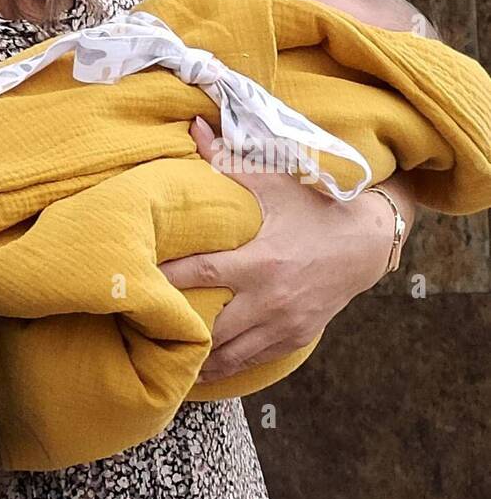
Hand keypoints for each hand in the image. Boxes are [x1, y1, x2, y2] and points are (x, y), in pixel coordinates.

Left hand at [157, 117, 392, 383]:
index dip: (166, 278)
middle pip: (209, 326)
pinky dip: (222, 367)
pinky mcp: (293, 339)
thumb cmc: (313, 208)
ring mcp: (283, 325)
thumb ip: (227, 160)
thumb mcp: (273, 183)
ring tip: (159, 359)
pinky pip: (251, 361)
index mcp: (261, 260)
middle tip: (137, 328)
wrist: (366, 244)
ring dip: (195, 359)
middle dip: (174, 330)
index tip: (133, 281)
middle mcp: (271, 299)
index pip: (202, 273)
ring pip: (228, 354)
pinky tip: (197, 371)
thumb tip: (193, 127)